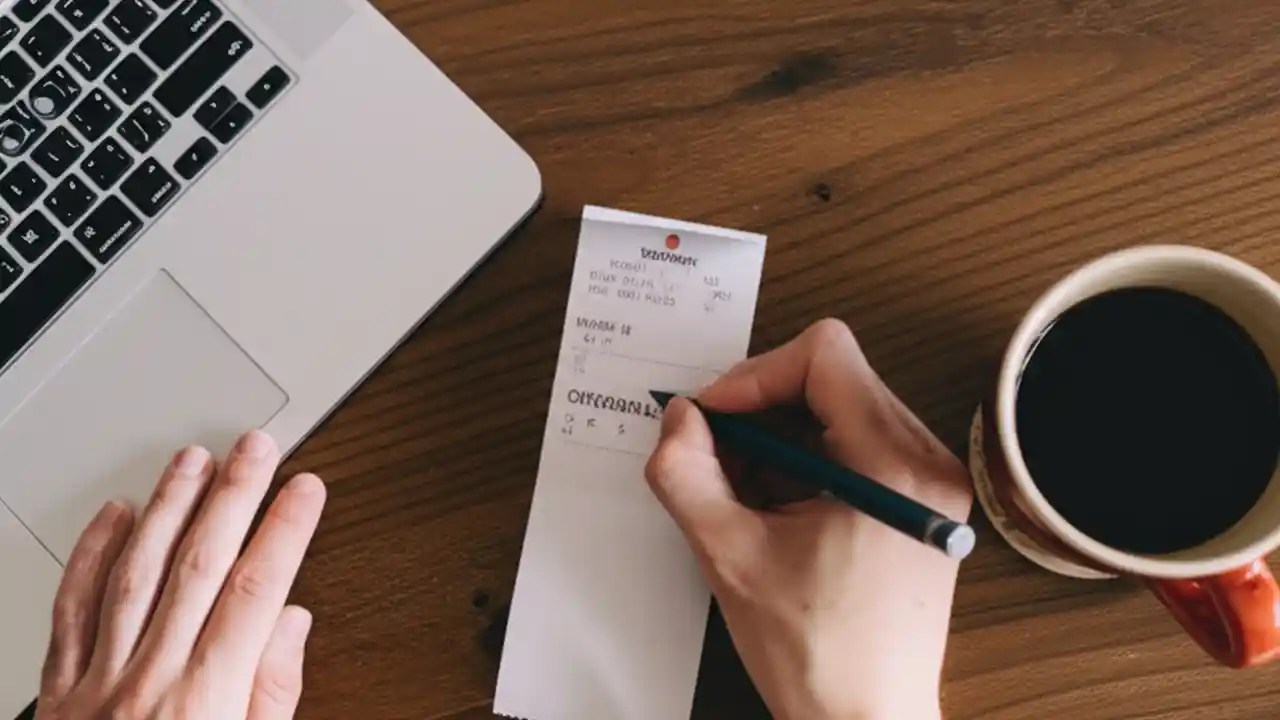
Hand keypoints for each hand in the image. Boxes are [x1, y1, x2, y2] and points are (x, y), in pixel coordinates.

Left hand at [36, 430, 326, 719]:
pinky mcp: (59, 695)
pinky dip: (92, 556)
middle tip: (255, 449)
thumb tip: (289, 624)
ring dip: (170, 507)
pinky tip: (115, 515)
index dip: (285, 531)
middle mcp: (149, 684)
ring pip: (137, 574)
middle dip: (234, 497)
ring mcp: (98, 684)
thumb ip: (272, 695)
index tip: (304, 491)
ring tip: (194, 463)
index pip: (255, 592)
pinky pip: (70, 611)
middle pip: (199, 567)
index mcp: (206, 703)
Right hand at [645, 320, 972, 719]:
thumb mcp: (729, 557)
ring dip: (781, 435)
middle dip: (762, 407)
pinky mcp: (921, 502)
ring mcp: (930, 482)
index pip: (825, 355)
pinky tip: (777, 508)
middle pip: (834, 376)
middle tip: (716, 453)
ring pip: (843, 407)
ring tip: (744, 491)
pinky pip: (859, 444)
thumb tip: (681, 417)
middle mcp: (926, 462)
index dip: (755, 374)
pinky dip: (807, 459)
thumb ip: (687, 474)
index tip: (715, 417)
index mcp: (893, 464)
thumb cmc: (817, 655)